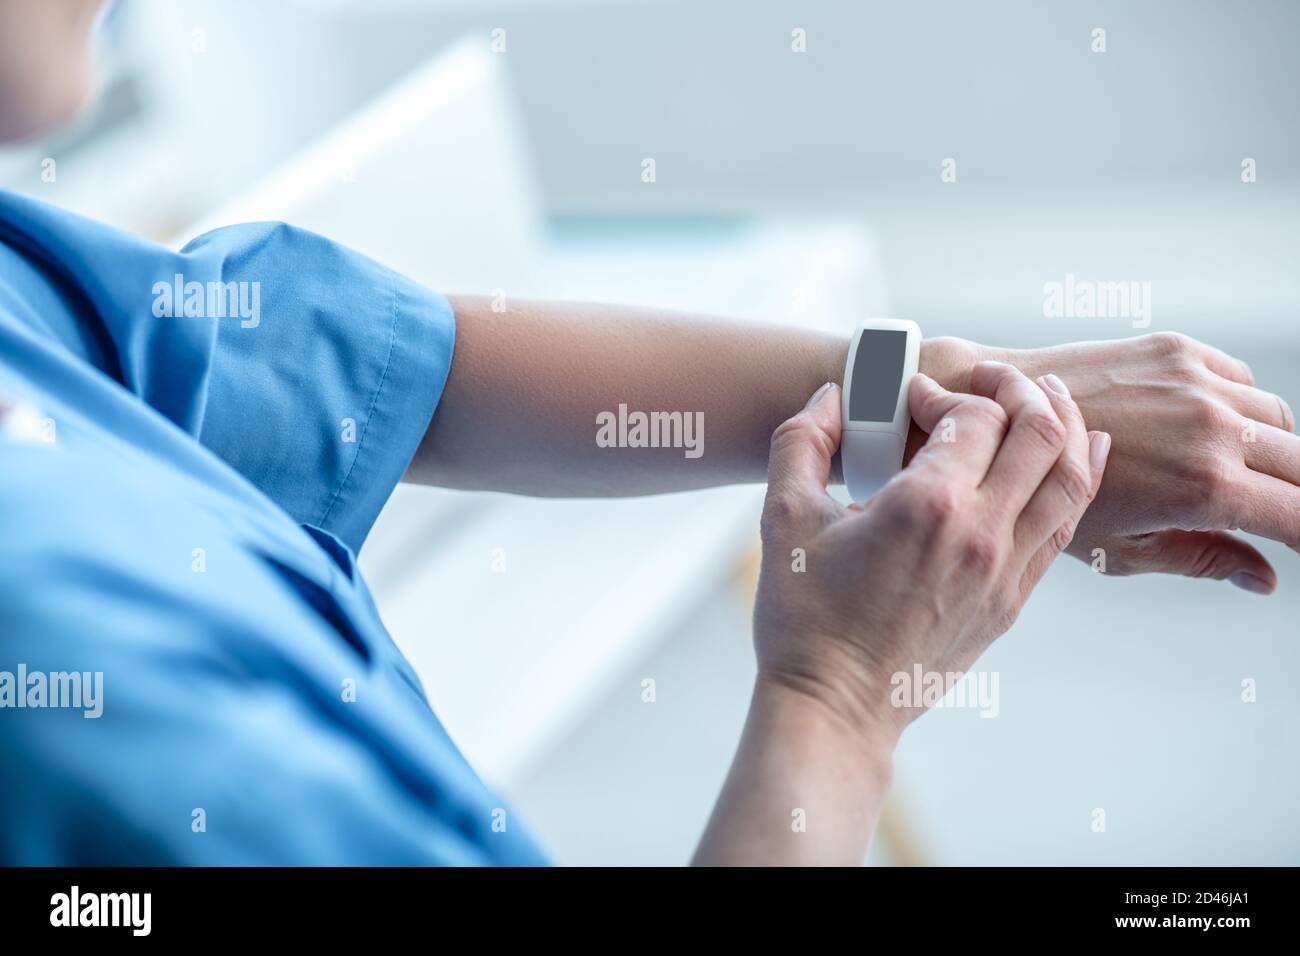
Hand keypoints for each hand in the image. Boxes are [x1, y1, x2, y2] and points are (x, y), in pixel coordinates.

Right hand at [754, 362, 1109, 737]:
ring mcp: (1006, 570)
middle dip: (1022, 389)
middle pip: (1042, 432)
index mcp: (927, 506)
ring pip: (1074, 477)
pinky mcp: (1012, 600)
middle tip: (992, 378)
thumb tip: (830, 397)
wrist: (836, 706)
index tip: (913, 400)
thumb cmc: (804, 617)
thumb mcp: (782, 518)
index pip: (975, 414)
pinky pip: (1067, 526)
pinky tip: (1078, 455)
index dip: (947, 390)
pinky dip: (1080, 478)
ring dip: (1066, 426)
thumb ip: (801, 442)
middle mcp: (981, 533)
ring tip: (1047, 398)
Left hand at [920, 333, 1295, 592]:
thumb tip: (1263, 578)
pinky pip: (1241, 378)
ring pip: (1280, 419)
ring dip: (1278, 450)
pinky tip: (1220, 429)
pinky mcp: (1177, 349)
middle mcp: (1213, 427)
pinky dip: (1244, 405)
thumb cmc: (1040, 489)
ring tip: (1252, 478)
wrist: (995, 411)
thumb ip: (1201, 558)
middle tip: (1285, 518)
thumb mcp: (1121, 547)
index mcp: (1205, 486)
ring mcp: (1197, 382)